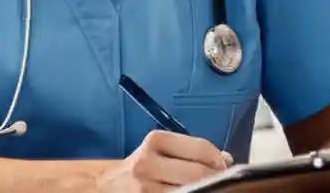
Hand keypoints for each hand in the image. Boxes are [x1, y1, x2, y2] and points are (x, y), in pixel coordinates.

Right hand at [99, 130, 232, 191]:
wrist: (104, 188)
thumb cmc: (137, 169)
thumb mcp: (157, 151)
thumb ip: (188, 152)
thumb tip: (225, 159)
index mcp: (154, 142)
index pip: (200, 149)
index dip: (218, 160)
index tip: (224, 167)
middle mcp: (147, 164)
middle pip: (198, 174)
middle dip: (215, 179)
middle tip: (221, 182)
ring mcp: (145, 189)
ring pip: (192, 191)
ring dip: (206, 190)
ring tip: (208, 189)